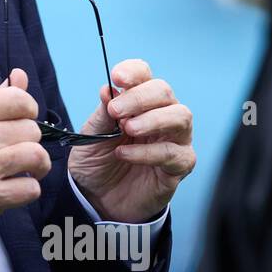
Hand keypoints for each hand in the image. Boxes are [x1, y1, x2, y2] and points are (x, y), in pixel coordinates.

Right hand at [0, 68, 50, 238]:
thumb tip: (20, 75)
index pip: (20, 100)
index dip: (28, 110)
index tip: (20, 121)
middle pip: (31, 130)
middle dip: (29, 140)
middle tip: (16, 148)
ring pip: (36, 156)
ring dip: (37, 165)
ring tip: (26, 168)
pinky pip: (30, 188)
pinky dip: (28, 189)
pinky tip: (15, 187)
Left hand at [68, 58, 193, 222]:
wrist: (97, 198)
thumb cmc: (97, 162)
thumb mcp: (90, 136)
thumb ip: (102, 115)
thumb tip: (108, 89)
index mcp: (138, 102)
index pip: (144, 75)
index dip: (134, 72)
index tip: (117, 77)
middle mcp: (161, 115)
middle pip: (164, 92)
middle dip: (140, 97)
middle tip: (116, 111)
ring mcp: (174, 140)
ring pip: (180, 117)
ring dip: (152, 119)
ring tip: (127, 129)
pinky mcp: (179, 166)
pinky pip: (174, 153)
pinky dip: (148, 152)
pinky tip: (125, 154)